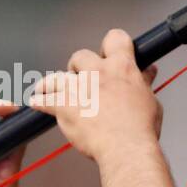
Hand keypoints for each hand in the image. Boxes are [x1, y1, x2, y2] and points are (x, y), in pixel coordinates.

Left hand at [28, 28, 160, 161]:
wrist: (126, 148)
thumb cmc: (140, 128)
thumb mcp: (149, 100)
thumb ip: (144, 83)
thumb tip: (148, 72)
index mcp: (121, 67)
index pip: (114, 38)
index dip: (110, 45)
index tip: (107, 53)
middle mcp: (98, 72)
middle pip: (80, 56)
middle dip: (79, 67)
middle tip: (81, 79)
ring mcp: (78, 88)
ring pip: (56, 76)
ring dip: (53, 83)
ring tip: (51, 88)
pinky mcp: (63, 105)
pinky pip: (44, 100)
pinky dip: (39, 101)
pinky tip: (37, 102)